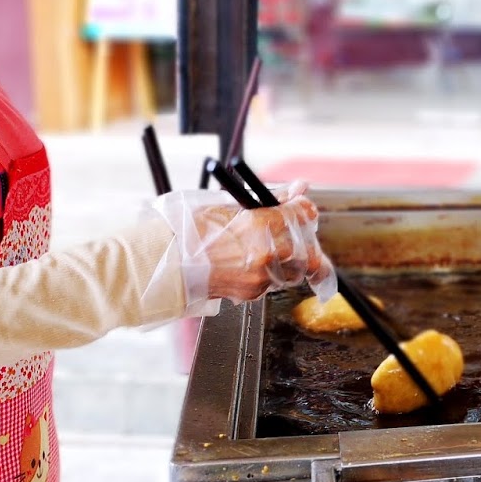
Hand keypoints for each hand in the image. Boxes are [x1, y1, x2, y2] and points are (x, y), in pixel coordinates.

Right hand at [197, 190, 328, 303]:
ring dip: (292, 260)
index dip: (305, 210)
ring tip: (270, 250)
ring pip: (296, 270)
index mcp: (259, 225)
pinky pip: (275, 282)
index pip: (301, 215)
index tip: (303, 209)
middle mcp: (266, 254)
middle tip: (297, 235)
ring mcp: (261, 277)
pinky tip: (254, 263)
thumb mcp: (232, 206)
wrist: (171, 262)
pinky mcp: (254, 293)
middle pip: (310, 251)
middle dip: (307, 242)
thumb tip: (299, 188)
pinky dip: (272, 273)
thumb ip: (273, 199)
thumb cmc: (194, 231)